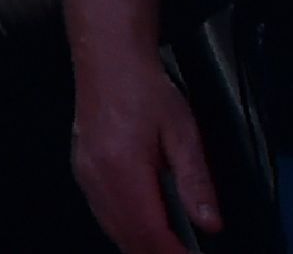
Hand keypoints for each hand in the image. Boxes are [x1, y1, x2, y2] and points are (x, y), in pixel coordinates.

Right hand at [71, 62, 221, 253]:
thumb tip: (210, 222)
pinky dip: (127, 231)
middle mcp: (97, 177)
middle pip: (128, 239)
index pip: (149, 231)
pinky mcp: (83, 173)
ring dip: (142, 246)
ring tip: (172, 248)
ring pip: (113, 232)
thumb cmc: (143, 87)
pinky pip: (104, 216)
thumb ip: (196, 180)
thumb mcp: (183, 131)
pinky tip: (146, 230)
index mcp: (122, 167)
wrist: (108, 58)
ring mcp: (86, 177)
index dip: (173, 253)